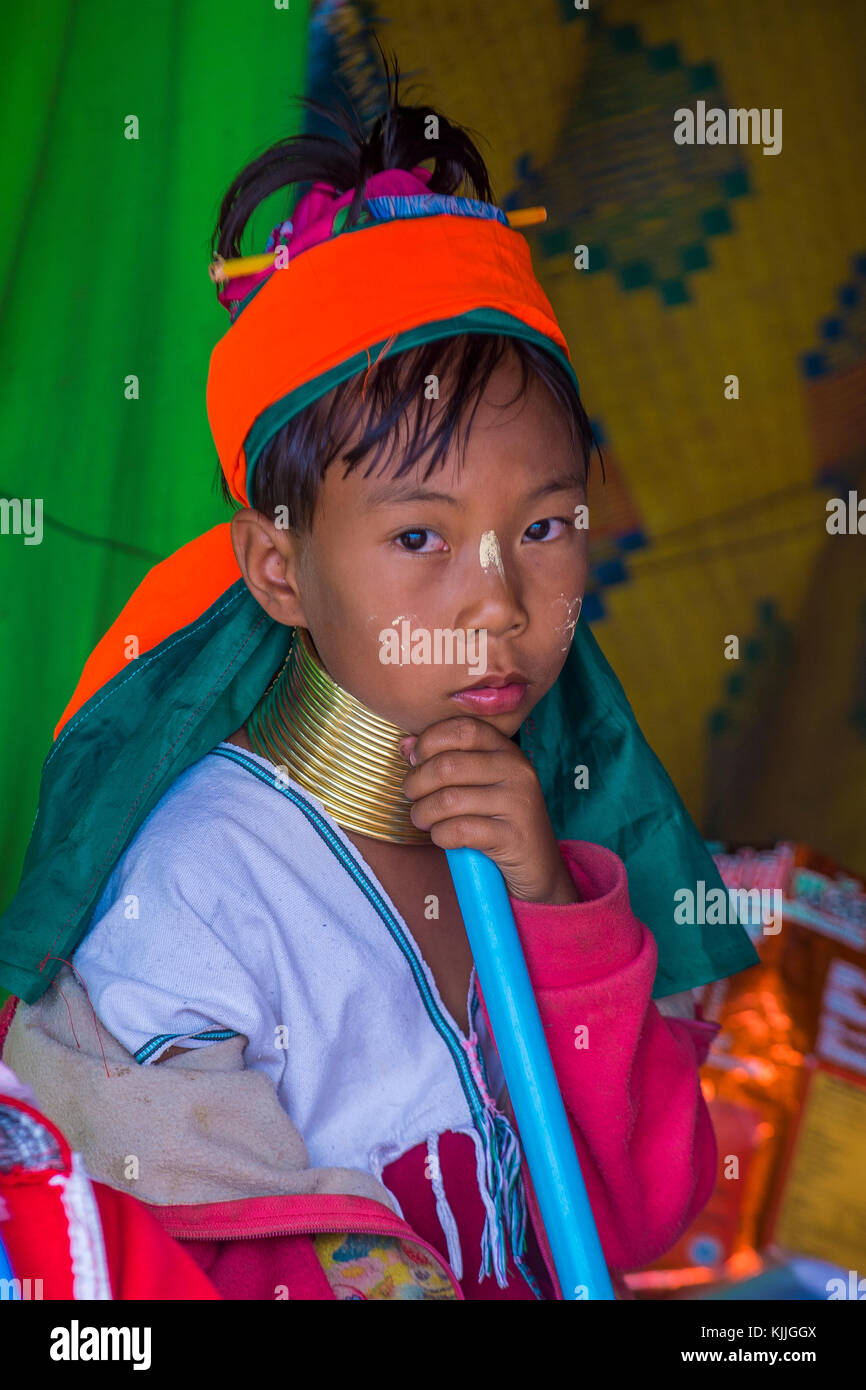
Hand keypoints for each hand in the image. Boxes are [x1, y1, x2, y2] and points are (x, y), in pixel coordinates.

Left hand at [398, 716, 578, 903]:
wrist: (538, 866)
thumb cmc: (499, 822)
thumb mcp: (478, 785)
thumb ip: (444, 760)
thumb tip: (406, 745)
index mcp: (506, 750)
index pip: (463, 728)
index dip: (430, 741)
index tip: (416, 762)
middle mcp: (516, 770)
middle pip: (448, 765)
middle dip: (416, 783)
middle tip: (412, 797)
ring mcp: (518, 803)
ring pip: (448, 800)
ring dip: (423, 813)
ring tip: (423, 820)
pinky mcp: (514, 836)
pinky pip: (459, 830)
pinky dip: (441, 835)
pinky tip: (444, 837)